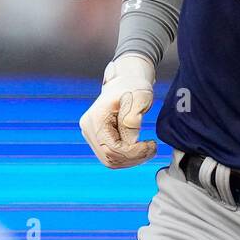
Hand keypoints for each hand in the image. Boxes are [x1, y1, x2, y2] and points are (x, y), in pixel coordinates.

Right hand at [79, 53, 156, 167]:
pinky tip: (139, 148)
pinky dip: (127, 156)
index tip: (151, 145)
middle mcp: (88, 128)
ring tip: (147, 148)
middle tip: (151, 149)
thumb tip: (130, 142)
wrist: (127, 80)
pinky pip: (111, 156)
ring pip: (109, 160)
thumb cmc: (133, 86)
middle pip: (109, 158)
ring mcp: (91, 133)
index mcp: (96, 118)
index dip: (133, 152)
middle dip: (133, 158)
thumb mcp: (139, 98)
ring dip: (131, 159)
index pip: (112, 149)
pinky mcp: (97, 137)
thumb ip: (132, 119)